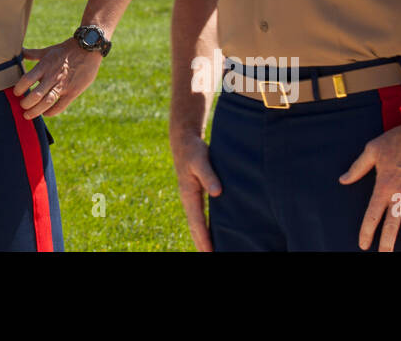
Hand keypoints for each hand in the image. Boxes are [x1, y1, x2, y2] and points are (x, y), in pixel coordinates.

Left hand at [11, 38, 100, 119]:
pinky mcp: (73, 91)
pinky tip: (45, 114)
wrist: (88, 48)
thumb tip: (20, 52)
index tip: (16, 93)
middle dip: (25, 104)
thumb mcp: (48, 50)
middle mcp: (52, 76)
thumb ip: (33, 54)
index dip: (19, 89)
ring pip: (46, 102)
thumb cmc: (66, 49)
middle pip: (35, 95)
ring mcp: (63, 85)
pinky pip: (61, 106)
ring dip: (35, 111)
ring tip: (28, 115)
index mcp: (44, 66)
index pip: (27, 80)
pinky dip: (51, 112)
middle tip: (22, 106)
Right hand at [172, 133, 221, 251]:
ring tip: (211, 252)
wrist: (184, 141)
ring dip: (202, 239)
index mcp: (189, 195)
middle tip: (211, 258)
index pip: (198, 222)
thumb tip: (217, 192)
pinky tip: (211, 234)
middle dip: (202, 244)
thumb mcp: (202, 160)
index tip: (210, 253)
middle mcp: (188, 200)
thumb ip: (209, 175)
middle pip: (195, 228)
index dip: (204, 239)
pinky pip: (199, 218)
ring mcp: (191, 199)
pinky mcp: (195, 196)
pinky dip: (204, 229)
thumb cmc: (194, 150)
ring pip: (197, 224)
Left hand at [340, 117, 400, 250]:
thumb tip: (342, 180)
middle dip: (387, 244)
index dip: (367, 232)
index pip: (372, 216)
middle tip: (383, 255)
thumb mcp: (371, 150)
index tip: (363, 245)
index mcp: (383, 186)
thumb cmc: (396, 140)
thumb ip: (357, 168)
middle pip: (392, 227)